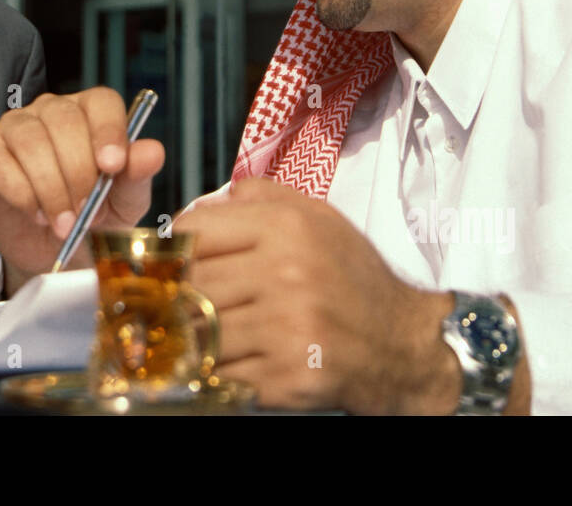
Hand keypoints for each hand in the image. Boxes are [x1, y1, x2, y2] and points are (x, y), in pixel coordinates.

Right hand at [0, 87, 164, 284]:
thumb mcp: (124, 203)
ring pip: (30, 140)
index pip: (101, 101)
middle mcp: (50, 112)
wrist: (55, 253)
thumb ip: (136, 176)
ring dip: (51, 188)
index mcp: (90, 114)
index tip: (113, 166)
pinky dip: (21, 193)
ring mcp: (14, 128)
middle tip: (87, 211)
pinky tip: (37, 215)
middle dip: (79, 171)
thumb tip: (153, 151)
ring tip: (64, 223)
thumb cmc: (93, 218)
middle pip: (64, 120)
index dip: (108, 130)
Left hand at [174, 176, 459, 413]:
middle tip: (181, 301)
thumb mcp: (317, 217)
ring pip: (200, 331)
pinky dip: (214, 370)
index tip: (174, 261)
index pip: (196, 230)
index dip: (177, 247)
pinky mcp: (286, 375)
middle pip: (192, 283)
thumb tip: (203, 203)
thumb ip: (260, 197)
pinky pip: (221, 373)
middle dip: (179, 295)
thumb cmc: (352, 277)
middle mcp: (286, 273)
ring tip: (200, 331)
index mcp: (287, 228)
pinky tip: (226, 359)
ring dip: (192, 335)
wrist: (398, 343)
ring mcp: (286, 328)